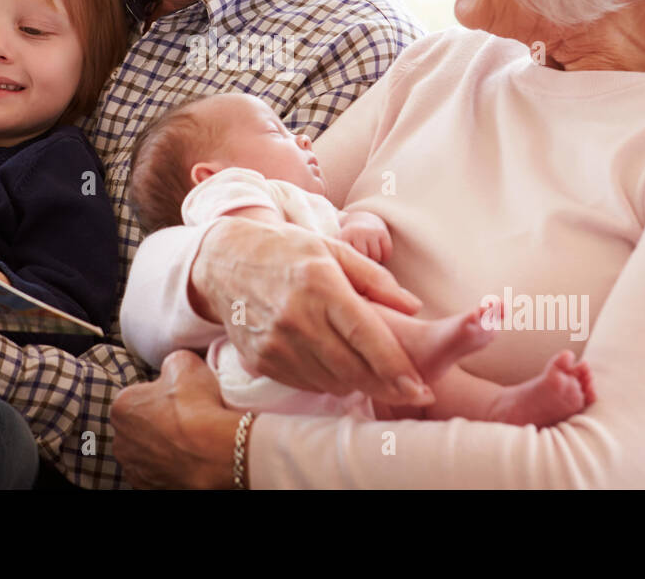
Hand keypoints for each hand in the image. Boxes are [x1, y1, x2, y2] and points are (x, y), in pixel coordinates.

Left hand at [111, 350, 243, 488]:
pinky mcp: (149, 488)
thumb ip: (169, 363)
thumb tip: (172, 369)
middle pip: (140, 425)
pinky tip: (189, 458)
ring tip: (190, 440)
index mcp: (122, 406)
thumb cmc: (197, 405)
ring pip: (148, 451)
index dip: (162, 394)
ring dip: (163, 446)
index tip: (179, 396)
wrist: (214, 451)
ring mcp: (134, 468)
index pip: (139, 395)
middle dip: (158, 422)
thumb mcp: (183, 361)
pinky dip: (171, 466)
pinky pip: (159, 472)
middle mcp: (120, 440)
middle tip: (186, 417)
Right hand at [187, 217, 431, 405]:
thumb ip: (375, 278)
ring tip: (374, 374)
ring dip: (358, 384)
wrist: (225, 262)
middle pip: (352, 368)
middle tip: (413, 393)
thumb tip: (413, 307)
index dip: (395, 366)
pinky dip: (328, 381)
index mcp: (320, 284)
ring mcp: (276, 342)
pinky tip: (338, 369)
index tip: (419, 386)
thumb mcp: (333, 249)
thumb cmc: (287, 252)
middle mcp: (297, 316)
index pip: (365, 335)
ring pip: (331, 381)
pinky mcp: (262, 359)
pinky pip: (307, 383)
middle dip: (387, 386)